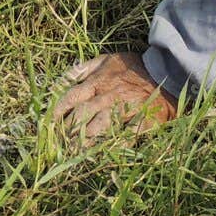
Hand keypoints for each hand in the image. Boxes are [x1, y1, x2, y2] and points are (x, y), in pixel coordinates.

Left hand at [52, 51, 177, 142]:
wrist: (167, 70)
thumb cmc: (133, 67)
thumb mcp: (106, 59)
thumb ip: (84, 68)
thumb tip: (62, 78)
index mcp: (98, 82)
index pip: (71, 97)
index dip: (57, 112)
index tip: (48, 125)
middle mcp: (108, 95)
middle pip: (82, 116)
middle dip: (67, 132)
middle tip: (58, 145)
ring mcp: (126, 108)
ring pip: (100, 128)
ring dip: (85, 142)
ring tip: (74, 154)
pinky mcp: (143, 120)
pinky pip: (127, 136)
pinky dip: (116, 146)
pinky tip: (105, 155)